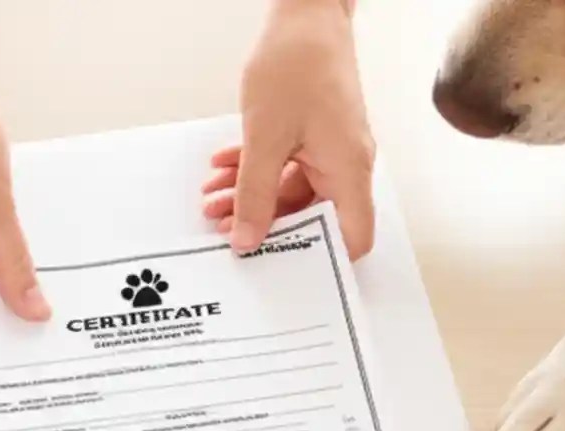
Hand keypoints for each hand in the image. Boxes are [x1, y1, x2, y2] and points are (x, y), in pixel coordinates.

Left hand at [202, 0, 375, 259]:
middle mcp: (347, 166)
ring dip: (251, 197)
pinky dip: (256, 172)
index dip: (323, 261)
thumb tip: (248, 238)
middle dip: (266, 226)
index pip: (351, 238)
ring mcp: (332, 151)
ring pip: (292, 192)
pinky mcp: (316, 136)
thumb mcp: (265, 136)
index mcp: (349, 171)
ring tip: (213, 200)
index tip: (284, 271)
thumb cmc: (298, 63)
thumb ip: (255, 193)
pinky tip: (225, 169)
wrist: (306, 15)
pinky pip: (287, 167)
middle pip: (313, 218)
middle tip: (225, 231)